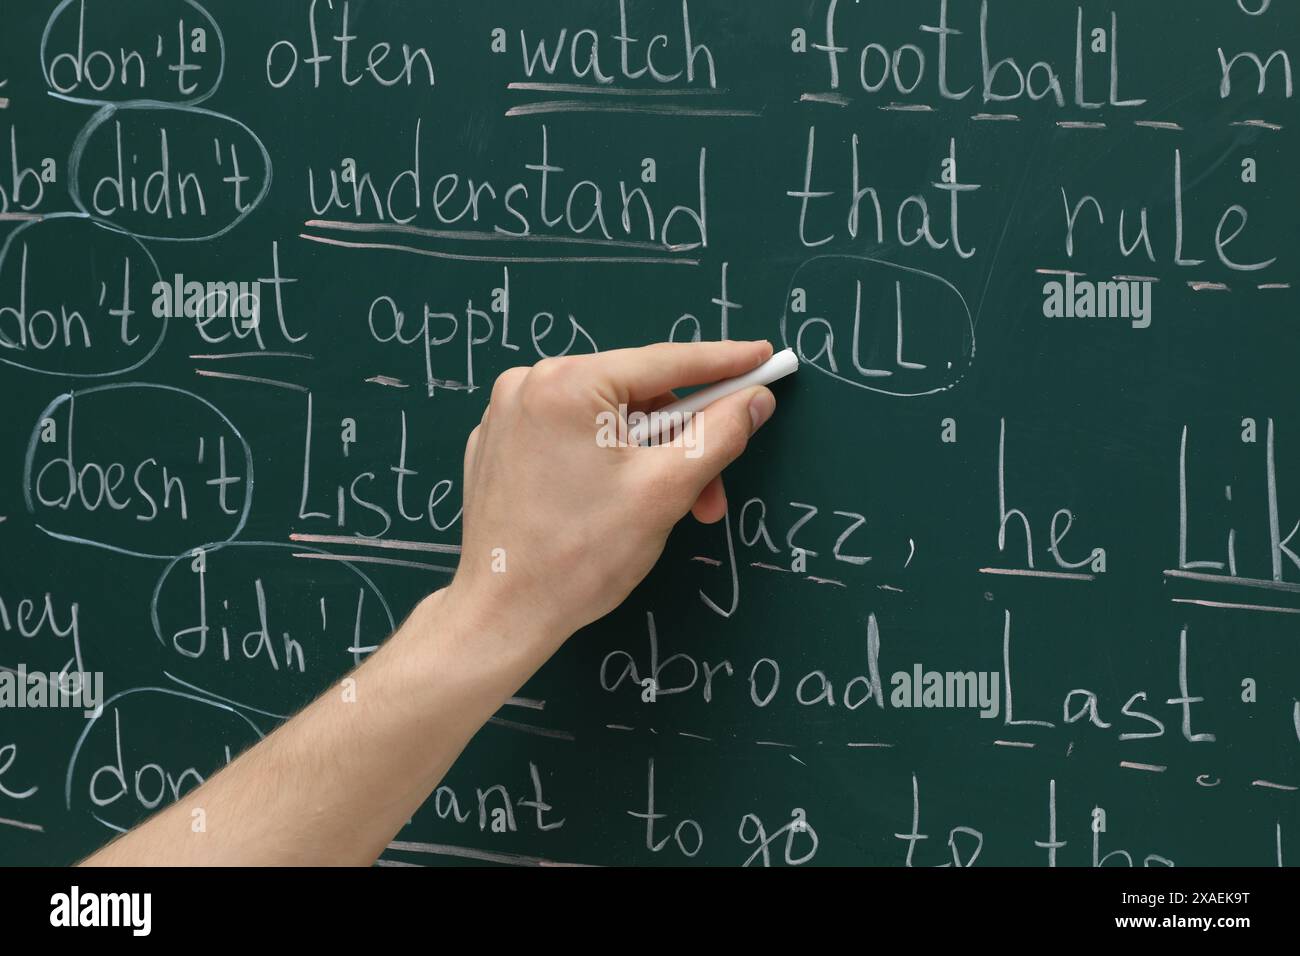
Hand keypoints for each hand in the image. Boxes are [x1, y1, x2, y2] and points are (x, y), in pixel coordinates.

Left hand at [442, 340, 776, 654]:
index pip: (665, 361)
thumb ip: (719, 435)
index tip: (762, 358)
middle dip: (681, 442)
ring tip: (661, 509)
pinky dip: (604, 459)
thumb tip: (754, 400)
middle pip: (635, 395)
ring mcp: (507, 415)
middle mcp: (529, 385)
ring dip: (647, 457)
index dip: (724, 363)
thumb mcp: (666, 490)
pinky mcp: (498, 445)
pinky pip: (570, 434)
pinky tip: (614, 503)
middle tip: (711, 492)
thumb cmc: (579, 557)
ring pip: (606, 418)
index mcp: (567, 384)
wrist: (502, 614)